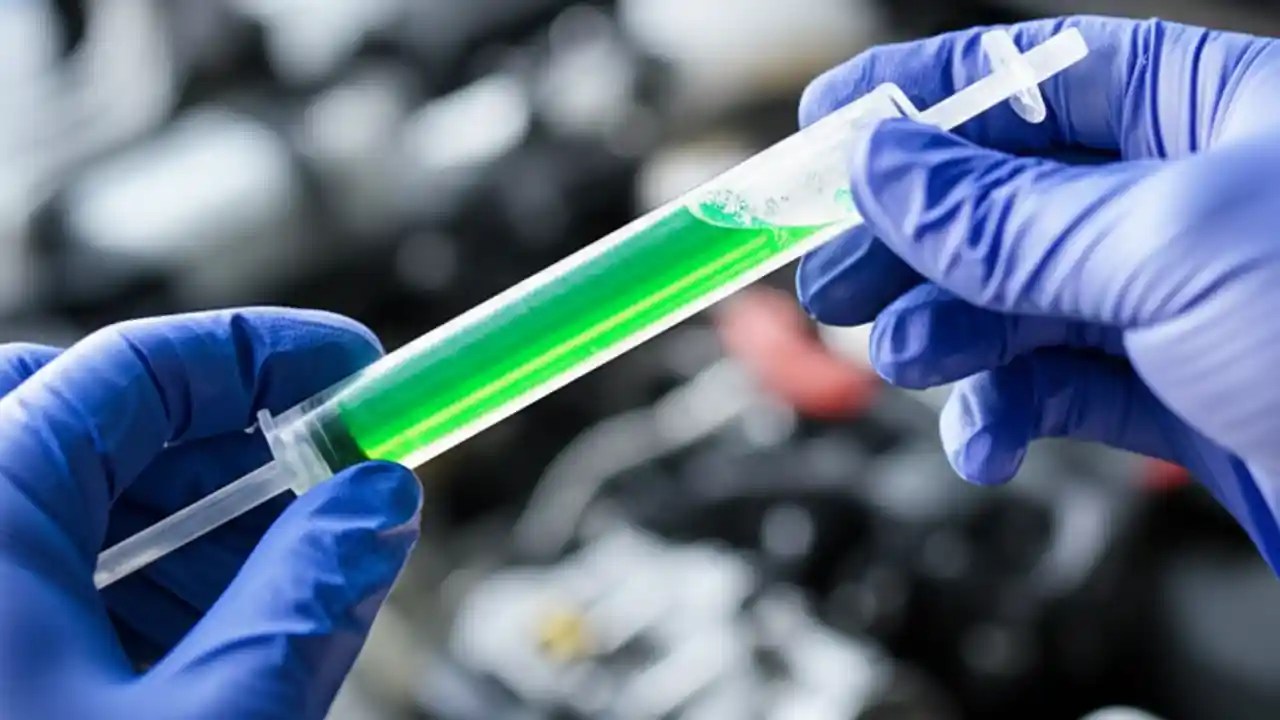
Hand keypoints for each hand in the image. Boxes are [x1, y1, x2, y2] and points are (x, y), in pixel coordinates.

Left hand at [0, 309, 421, 718]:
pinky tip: (205, 637)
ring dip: (182, 519)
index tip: (353, 367)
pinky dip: (130, 586)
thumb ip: (302, 602)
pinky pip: (34, 585)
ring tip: (281, 568)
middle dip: (213, 434)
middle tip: (313, 462)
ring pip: (56, 505)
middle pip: (76, 418)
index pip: (130, 365)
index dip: (260, 353)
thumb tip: (380, 502)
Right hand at [796, 16, 1279, 568]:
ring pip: (1011, 300)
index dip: (920, 96)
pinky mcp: (1170, 394)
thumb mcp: (1170, 244)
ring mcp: (1172, 302)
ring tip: (915, 359)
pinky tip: (985, 440)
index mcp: (1205, 112)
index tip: (828, 124)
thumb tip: (888, 168)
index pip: (1029, 75)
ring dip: (947, 333)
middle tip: (837, 276)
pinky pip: (1051, 388)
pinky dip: (1000, 415)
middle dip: (911, 237)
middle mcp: (1180, 201)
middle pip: (999, 196)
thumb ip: (1010, 213)